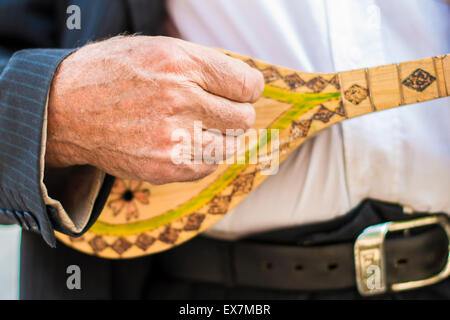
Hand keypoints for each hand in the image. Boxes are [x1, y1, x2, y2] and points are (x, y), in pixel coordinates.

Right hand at [46, 36, 263, 183]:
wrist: (66, 109)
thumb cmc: (114, 75)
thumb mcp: (158, 49)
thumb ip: (204, 65)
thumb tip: (246, 86)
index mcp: (180, 63)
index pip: (248, 85)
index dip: (247, 88)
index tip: (240, 92)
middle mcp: (179, 99)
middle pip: (243, 116)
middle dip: (234, 112)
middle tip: (214, 109)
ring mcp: (173, 138)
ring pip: (231, 144)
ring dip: (220, 136)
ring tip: (196, 126)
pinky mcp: (166, 168)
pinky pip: (210, 165)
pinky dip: (203, 155)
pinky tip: (182, 143)